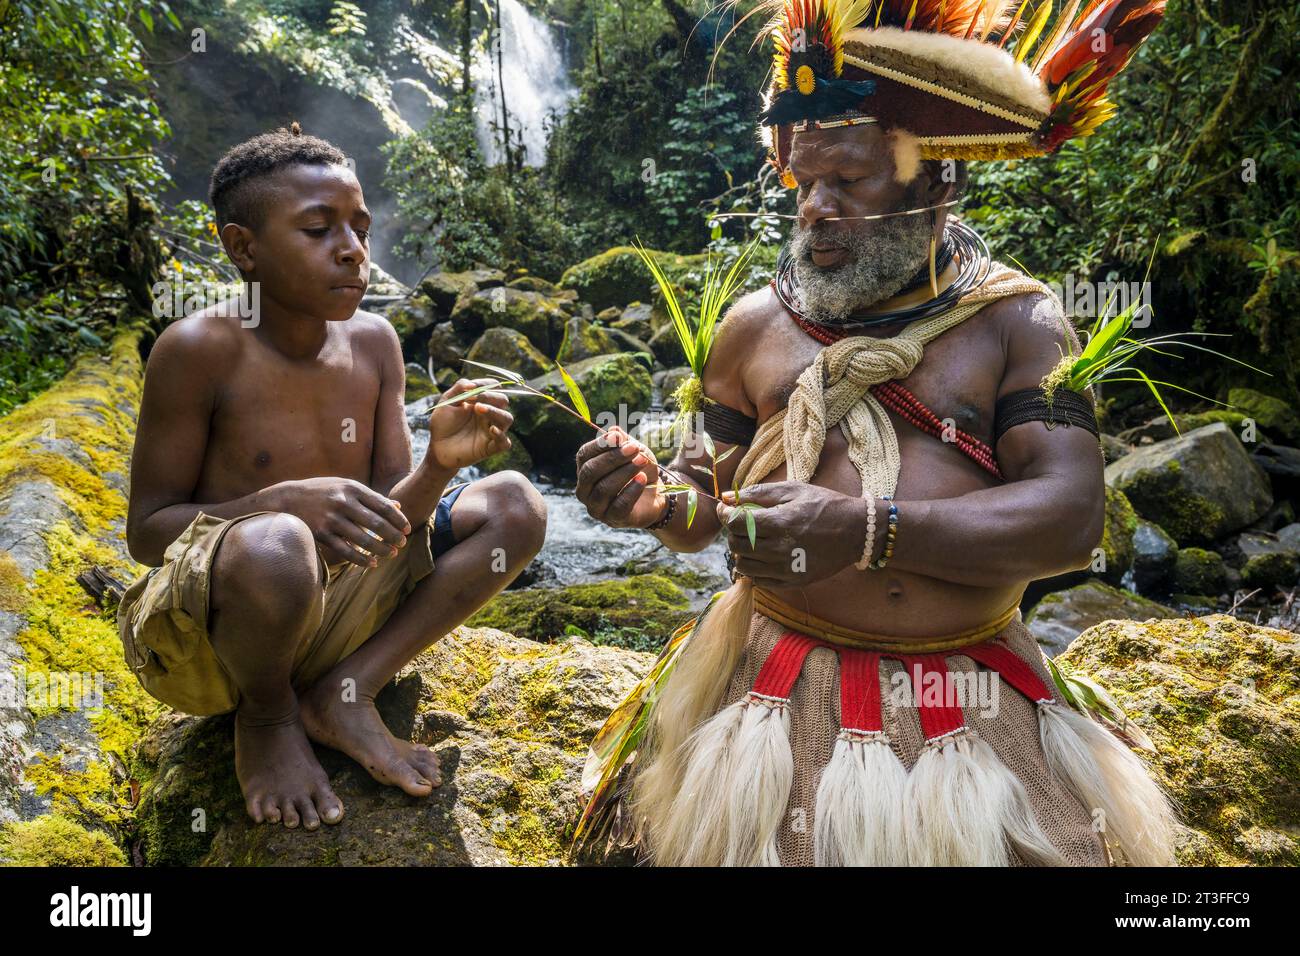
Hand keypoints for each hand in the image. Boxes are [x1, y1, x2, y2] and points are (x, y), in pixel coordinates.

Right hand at [274, 477, 411, 568]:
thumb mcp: (345, 486)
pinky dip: (361, 559)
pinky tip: (373, 563)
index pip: (383, 505)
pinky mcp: (321, 534)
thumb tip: (398, 505)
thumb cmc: (322, 491)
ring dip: (381, 549)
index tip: (407, 528)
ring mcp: (331, 519)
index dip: (398, 519)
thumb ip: (371, 497)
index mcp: (352, 488)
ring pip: (363, 539)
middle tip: (402, 543)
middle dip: (393, 535)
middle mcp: (343, 503)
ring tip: (392, 554)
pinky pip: (346, 551)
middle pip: (376, 523)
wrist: (286, 498)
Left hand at [426, 378, 513, 471]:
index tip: (471, 388)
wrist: (436, 447)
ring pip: (507, 418)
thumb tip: (472, 384)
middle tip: (475, 400)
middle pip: (503, 400)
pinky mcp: (490, 447)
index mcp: (481, 402)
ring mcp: (491, 431)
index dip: (486, 384)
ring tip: (479, 409)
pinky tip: (491, 430)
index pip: (494, 388)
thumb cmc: (442, 424)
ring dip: (496, 411)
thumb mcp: (446, 402)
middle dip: (491, 396)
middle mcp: (489, 415)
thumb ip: (459, 388)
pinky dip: (501, 436)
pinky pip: (505, 442)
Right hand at [575, 426, 665, 528]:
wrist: (654, 495)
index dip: (599, 445)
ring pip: (604, 489)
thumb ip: (623, 441)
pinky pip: (619, 505)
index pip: (584, 455)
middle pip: (590, 472)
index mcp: (585, 469)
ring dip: (625, 472)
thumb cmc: (638, 470)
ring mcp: (596, 507)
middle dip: (613, 458)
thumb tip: (613, 430)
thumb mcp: (633, 451)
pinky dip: (632, 490)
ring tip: (642, 461)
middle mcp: (584, 489)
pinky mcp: (612, 519)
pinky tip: (643, 479)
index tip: (617, 437)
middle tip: (634, 449)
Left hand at [715, 481, 864, 587]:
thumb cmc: (825, 505)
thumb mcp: (793, 490)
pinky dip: (754, 568)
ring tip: (752, 540)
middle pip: (736, 545)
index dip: (725, 514)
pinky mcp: (793, 581)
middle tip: (741, 523)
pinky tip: (763, 555)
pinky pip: (759, 580)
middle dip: (732, 533)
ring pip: (744, 566)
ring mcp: (787, 569)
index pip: (735, 523)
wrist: (856, 531)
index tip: (726, 509)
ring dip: (741, 551)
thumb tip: (726, 497)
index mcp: (781, 523)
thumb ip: (758, 493)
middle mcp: (781, 549)